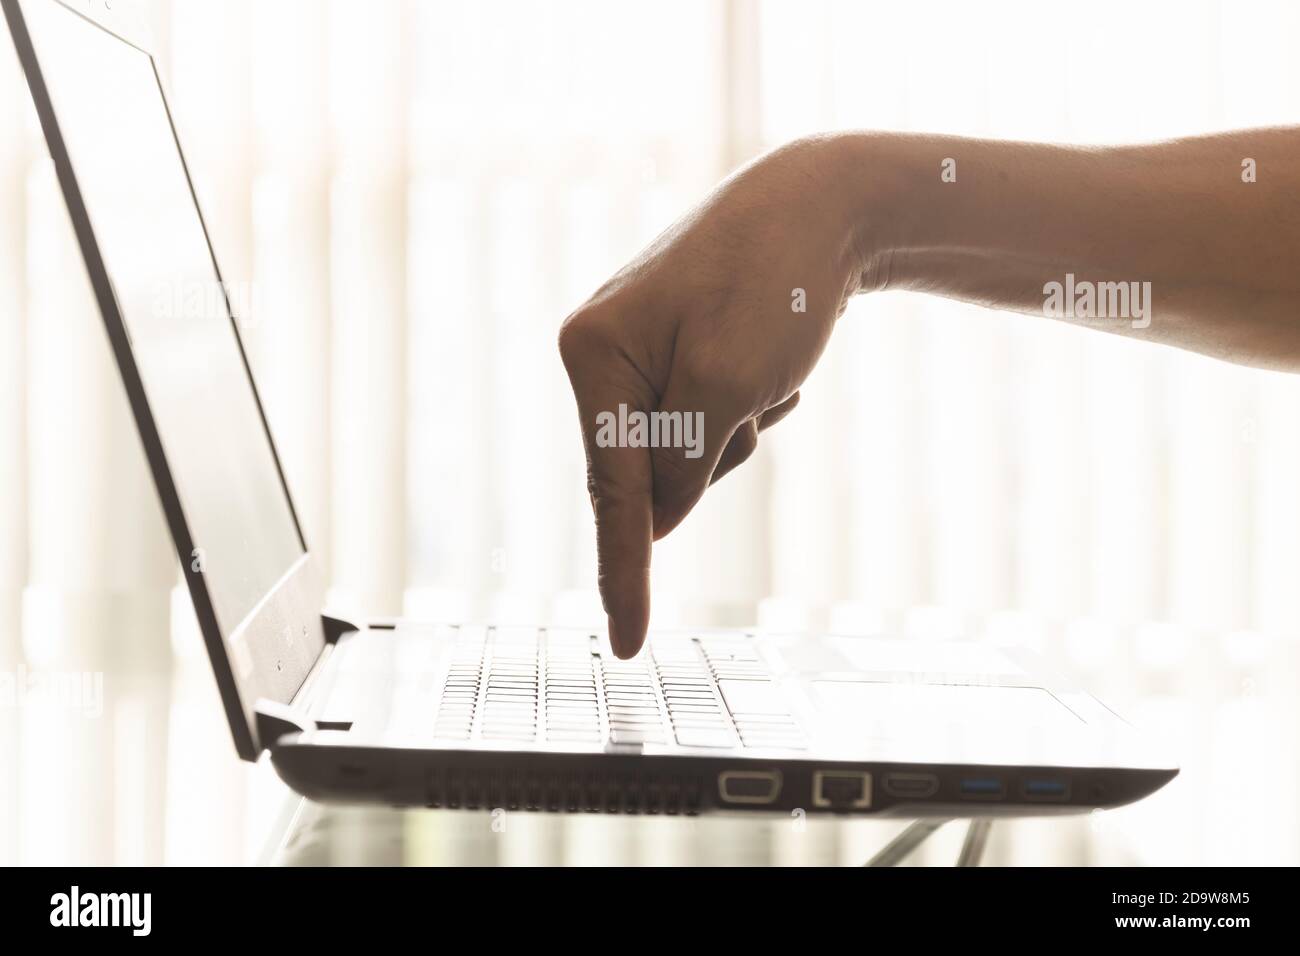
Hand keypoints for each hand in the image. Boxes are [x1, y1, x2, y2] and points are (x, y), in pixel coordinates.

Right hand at [558, 136, 871, 656]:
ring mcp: (640, 352)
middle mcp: (603, 354)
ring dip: (738, 430)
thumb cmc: (773, 282)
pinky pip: (709, 420)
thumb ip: (683, 466)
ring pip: (687, 452)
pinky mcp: (678, 352)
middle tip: (758, 389)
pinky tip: (774, 359)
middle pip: (651, 470)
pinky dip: (749, 408)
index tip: (627, 644)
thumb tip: (661, 516)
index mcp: (593, 354)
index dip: (624, 574)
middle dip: (714, 453)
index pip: (610, 489)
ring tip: (771, 364)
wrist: (827, 201)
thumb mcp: (726, 388)